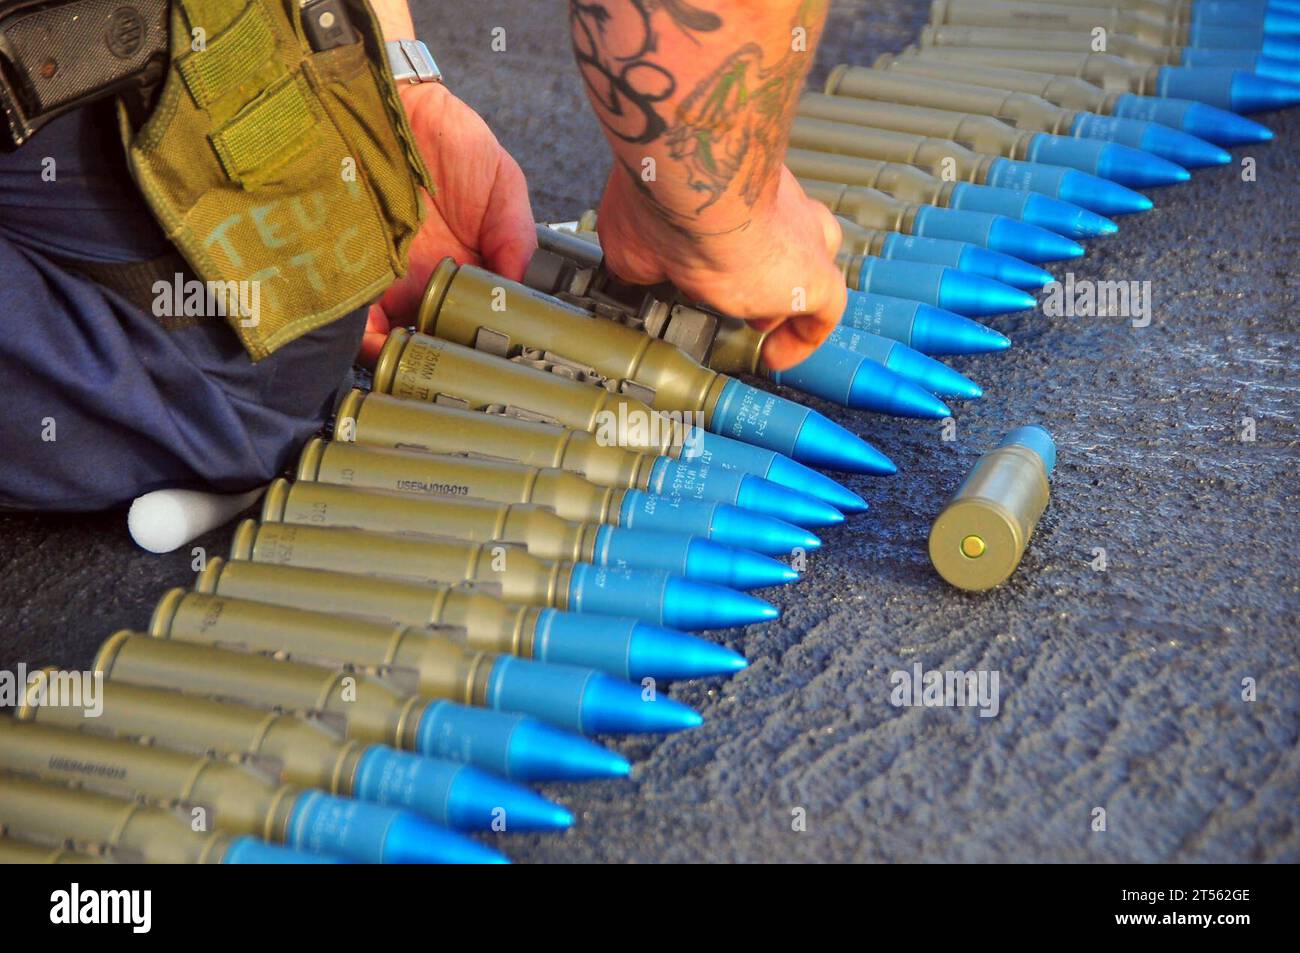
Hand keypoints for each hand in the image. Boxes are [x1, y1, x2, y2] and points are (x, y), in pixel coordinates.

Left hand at [361, 83, 536, 364]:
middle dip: (450, 362)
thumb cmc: (451, 139)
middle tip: (460, 376)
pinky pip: (356, 323)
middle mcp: (430, 282)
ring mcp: (390, 282)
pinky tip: (384, 350)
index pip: (481, 319)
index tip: (500, 362)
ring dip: (412, 359)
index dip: (490, 344)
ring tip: (425, 368)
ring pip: (401, 339)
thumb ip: (517, 238)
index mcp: (470, 268)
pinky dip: (368, 343)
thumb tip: (525, 291)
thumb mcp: (504, 184)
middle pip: (441, 339)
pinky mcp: (352, 275)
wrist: (392, 106)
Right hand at [595, 164, 845, 370]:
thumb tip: (632, 270)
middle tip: (739, 295)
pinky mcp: (815, 277)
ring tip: (757, 326)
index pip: (751, 210)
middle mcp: (775, 203)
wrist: (694, 194)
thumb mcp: (633, 233)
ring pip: (809, 269)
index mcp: (734, 187)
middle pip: (790, 236)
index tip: (719, 265)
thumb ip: (643, 253)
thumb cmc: (662, 196)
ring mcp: (801, 238)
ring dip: (781, 299)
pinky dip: (802, 339)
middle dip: (766, 268)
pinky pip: (823, 314)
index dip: (737, 241)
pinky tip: (776, 357)